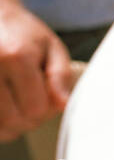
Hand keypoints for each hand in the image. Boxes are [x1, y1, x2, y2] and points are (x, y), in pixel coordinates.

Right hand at [0, 0, 72, 141]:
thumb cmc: (23, 33)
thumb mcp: (51, 46)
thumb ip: (60, 76)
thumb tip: (63, 105)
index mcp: (16, 57)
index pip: (35, 108)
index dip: (46, 111)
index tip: (48, 98)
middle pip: (13, 122)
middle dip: (28, 120)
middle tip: (33, 103)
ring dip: (10, 126)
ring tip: (17, 105)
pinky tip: (4, 108)